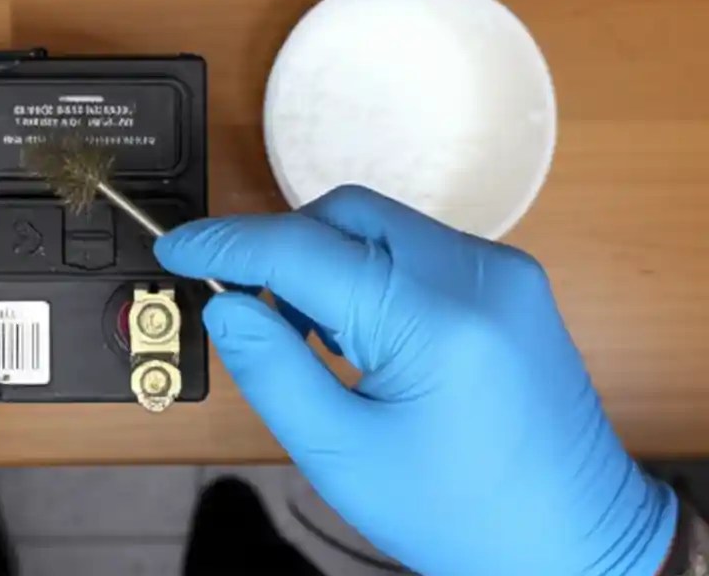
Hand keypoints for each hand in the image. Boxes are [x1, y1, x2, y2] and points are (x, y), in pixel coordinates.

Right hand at [157, 186, 675, 575]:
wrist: (578, 540)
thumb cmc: (462, 514)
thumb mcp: (342, 455)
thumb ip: (271, 370)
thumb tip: (223, 305)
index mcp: (434, 317)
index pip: (302, 247)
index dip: (225, 244)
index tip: (175, 248)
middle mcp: (476, 272)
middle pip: (345, 213)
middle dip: (281, 246)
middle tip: (248, 306)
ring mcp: (501, 271)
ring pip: (380, 225)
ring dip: (326, 261)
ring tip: (315, 341)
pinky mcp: (509, 282)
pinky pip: (416, 247)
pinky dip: (369, 272)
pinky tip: (362, 335)